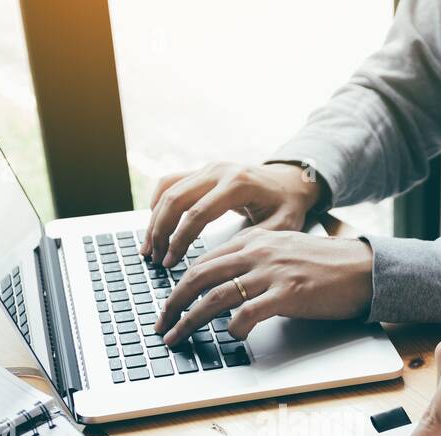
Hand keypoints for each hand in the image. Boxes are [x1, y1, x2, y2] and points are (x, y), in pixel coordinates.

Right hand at [142, 162, 321, 267]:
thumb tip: (220, 261)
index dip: (179, 241)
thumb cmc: (287, 205)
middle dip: (160, 232)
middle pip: (175, 199)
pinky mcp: (202, 170)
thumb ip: (253, 241)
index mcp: (238, 185)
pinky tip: (154, 224)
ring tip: (148, 247)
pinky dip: (157, 203)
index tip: (170, 263)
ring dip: (154, 220)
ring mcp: (208, 168)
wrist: (291, 180)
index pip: (197, 214)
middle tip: (154, 259)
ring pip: (167, 190)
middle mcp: (219, 171)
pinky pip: (170, 182)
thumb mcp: (281, 227)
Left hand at [156, 230, 373, 346]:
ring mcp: (271, 272)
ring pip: (215, 297)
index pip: (203, 262)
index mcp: (253, 241)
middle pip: (199, 277)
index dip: (179, 285)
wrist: (363, 268)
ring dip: (189, 320)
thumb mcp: (282, 254)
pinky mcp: (287, 294)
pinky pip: (247, 313)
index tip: (168, 305)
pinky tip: (232, 337)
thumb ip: (252, 265)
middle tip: (160, 324)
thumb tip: (223, 288)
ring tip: (177, 337)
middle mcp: (257, 252)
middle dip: (173, 303)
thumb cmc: (324, 266)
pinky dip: (233, 328)